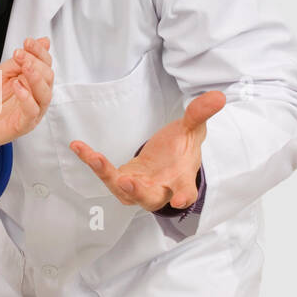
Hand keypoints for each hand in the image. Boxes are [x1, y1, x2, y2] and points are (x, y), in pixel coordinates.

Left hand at [0, 37, 53, 150]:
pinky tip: (18, 86)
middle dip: (35, 61)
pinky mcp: (25, 123)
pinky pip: (32, 110)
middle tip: (21, 55)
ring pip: (45, 93)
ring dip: (36, 76)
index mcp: (31, 82)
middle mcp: (35, 96)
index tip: (28, 42)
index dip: (39, 51)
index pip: (45, 64)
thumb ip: (17, 61)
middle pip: (48, 76)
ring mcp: (33, 110)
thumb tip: (41, 43)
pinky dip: (27, 97)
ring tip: (24, 66)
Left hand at [70, 89, 224, 210]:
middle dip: (139, 193)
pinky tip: (78, 146)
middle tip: (128, 183)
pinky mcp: (119, 180)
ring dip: (108, 175)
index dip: (184, 197)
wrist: (166, 159)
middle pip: (149, 198)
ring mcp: (137, 188)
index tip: (181, 200)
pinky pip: (104, 173)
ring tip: (96, 158)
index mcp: (180, 180)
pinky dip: (91, 160)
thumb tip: (218, 96)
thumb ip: (200, 114)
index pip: (185, 192)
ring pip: (121, 189)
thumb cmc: (180, 150)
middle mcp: (158, 189)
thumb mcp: (192, 129)